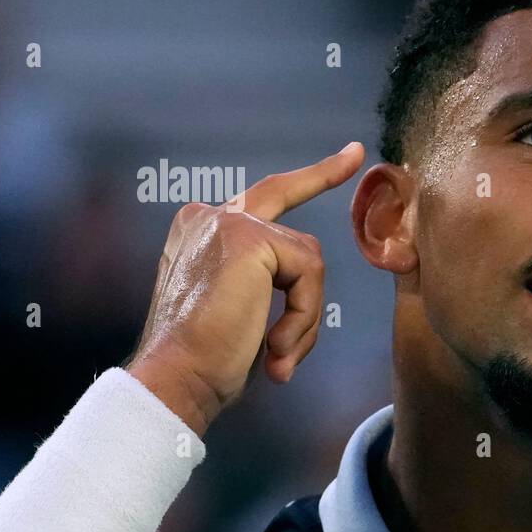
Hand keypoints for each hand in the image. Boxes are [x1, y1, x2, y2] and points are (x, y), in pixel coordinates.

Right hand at [125, 142, 365, 436]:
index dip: (305, 180)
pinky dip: (302, 317)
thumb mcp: (237, 309)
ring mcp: (228, 224)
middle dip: (323, 172)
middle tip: (355, 152)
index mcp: (200, 231)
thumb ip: (263, 280)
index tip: (344, 159)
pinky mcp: (250, 240)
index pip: (260, 202)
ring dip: (304, 317)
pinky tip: (273, 345)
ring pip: (308, 262)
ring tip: (276, 354)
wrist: (176, 378)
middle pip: (282, 190)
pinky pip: (308, 275)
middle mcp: (209, 217)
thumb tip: (302, 275)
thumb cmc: (205, 359)